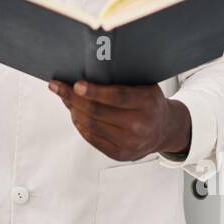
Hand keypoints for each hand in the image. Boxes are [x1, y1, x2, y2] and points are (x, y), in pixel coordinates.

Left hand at [47, 80, 190, 161]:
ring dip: (73, 110)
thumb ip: (124, 79)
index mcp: (147, 104)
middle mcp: (139, 125)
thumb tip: (90, 69)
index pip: (116, 97)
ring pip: (91, 125)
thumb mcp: (146, 86)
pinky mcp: (120, 153)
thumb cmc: (150, 103)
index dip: (94, 91)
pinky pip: (92, 138)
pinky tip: (75, 113)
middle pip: (98, 112)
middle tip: (58, 87)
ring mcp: (129, 142)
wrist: (164, 129)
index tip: (76, 85)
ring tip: (64, 98)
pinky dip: (79, 124)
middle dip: (73, 98)